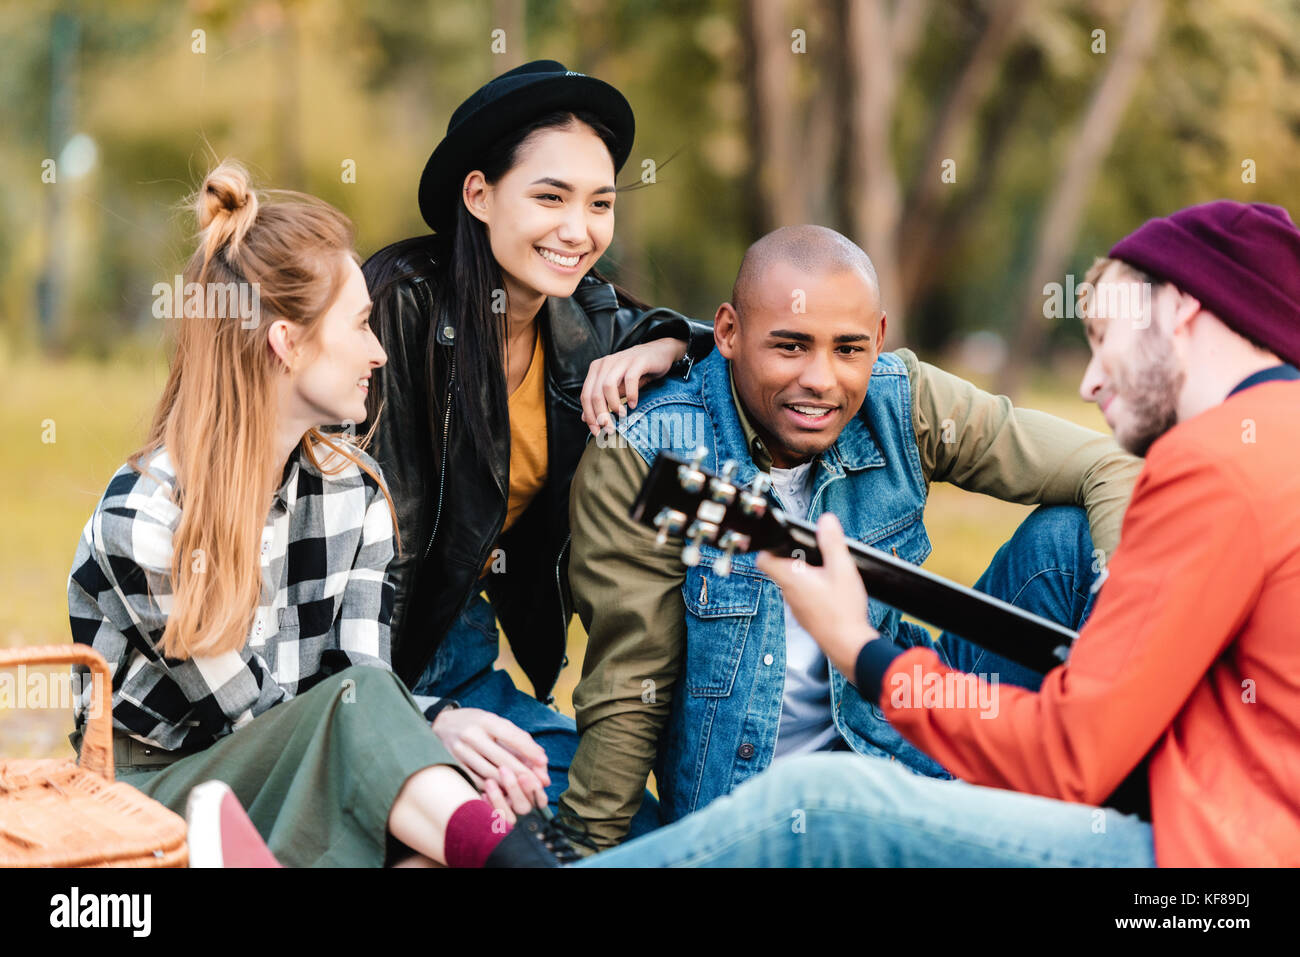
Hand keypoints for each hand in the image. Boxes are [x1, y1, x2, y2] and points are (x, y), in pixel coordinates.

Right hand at [431, 707, 549, 823]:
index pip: (511, 736)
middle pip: (502, 758)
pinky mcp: (454, 764)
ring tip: (526, 790)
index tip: (543, 762)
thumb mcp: (495, 721)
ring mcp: (460, 751)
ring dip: (510, 784)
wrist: (442, 724)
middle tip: (539, 783)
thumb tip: (540, 756)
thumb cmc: (475, 723)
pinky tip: (505, 792)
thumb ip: (517, 736)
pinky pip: (477, 780)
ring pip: (490, 773)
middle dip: (523, 773)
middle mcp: (471, 735)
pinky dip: (493, 788)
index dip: (529, 750)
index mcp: (485, 720)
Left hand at [580, 338, 687, 436]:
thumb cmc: (636, 372)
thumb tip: (584, 418)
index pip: (585, 396)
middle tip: (609, 429)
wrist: (659, 353)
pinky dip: (631, 395)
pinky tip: (634, 404)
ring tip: (622, 415)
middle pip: (595, 393)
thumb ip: (601, 400)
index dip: (589, 416)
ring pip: (608, 386)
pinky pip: (630, 379)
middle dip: (601, 415)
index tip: (596, 432)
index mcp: (596, 369)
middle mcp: (605, 363)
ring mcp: (621, 360)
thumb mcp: (617, 387)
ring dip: (614, 405)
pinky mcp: (637, 361)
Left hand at [755, 513, 878, 679]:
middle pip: (779, 568)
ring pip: (792, 583)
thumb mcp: (842, 569)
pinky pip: (802, 596)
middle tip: (813, 552)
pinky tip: (830, 590)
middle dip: (793, 556)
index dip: (770, 545)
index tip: (783, 538)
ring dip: (803, 573)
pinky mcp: (805, 616)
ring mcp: (795, 607)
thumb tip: (826, 521)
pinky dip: (811, 588)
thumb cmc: (843, 611)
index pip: (764, 559)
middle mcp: (788, 593)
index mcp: (791, 578)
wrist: (848, 645)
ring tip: (824, 570)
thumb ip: (832, 543)